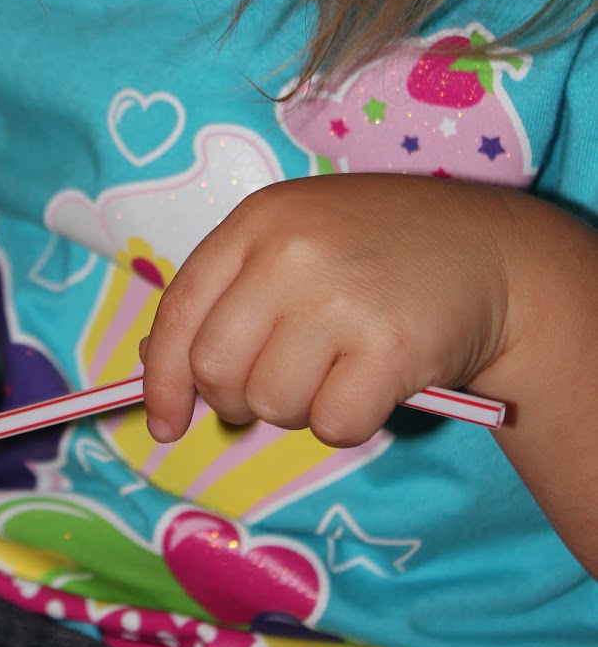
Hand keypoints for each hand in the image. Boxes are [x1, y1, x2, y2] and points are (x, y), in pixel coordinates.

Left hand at [139, 174, 513, 448]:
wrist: (491, 252)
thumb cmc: (377, 252)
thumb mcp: (294, 242)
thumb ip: (226, 292)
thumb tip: (156, 367)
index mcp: (258, 221)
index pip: (179, 312)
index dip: (162, 380)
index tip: (165, 423)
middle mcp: (291, 252)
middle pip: (216, 369)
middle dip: (236, 398)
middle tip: (280, 385)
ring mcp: (340, 298)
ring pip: (272, 404)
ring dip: (300, 408)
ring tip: (338, 369)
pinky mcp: (391, 347)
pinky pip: (332, 425)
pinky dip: (347, 423)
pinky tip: (373, 385)